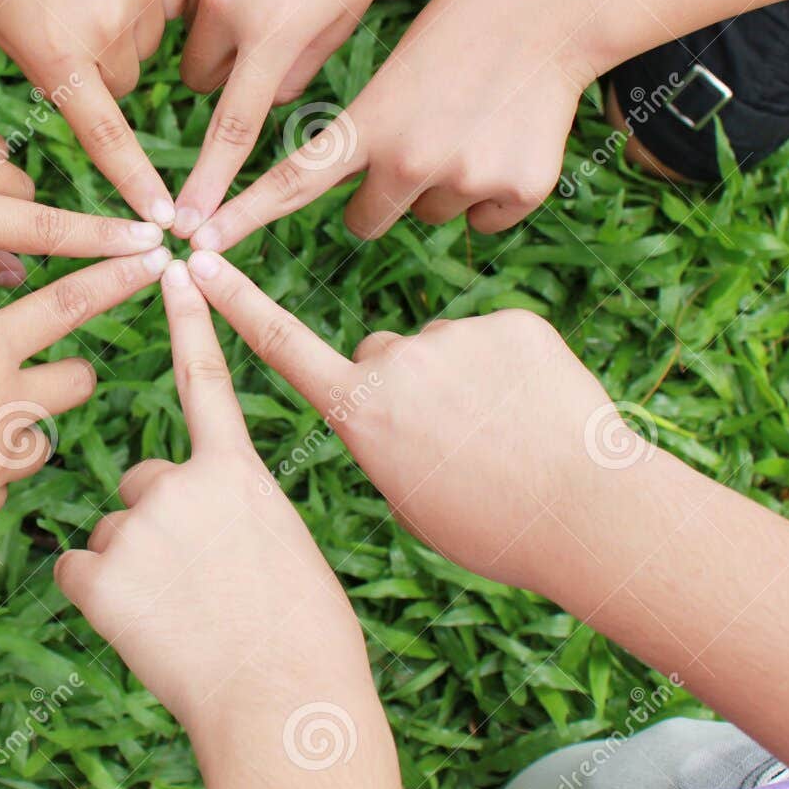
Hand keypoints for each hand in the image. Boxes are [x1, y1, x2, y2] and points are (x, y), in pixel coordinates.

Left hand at [0, 0, 183, 225]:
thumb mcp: (8, 26)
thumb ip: (54, 73)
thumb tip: (100, 104)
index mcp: (54, 52)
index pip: (104, 135)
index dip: (135, 181)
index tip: (164, 220)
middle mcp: (103, 28)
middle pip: (125, 83)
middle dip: (106, 67)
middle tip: (72, 21)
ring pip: (148, 45)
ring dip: (127, 29)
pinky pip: (171, 3)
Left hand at [55, 259, 398, 788]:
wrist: (282, 698)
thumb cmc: (303, 636)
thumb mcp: (282, 548)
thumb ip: (236, 511)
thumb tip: (203, 520)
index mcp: (237, 469)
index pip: (205, 378)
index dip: (190, 323)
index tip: (176, 270)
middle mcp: (180, 479)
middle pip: (143, 482)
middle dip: (158, 524)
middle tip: (199, 584)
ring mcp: (136, 522)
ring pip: (113, 533)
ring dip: (134, 570)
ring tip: (182, 617)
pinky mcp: (98, 571)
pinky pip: (78, 571)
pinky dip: (101, 600)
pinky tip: (143, 628)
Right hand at [167, 0, 423, 232]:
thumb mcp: (345, 15)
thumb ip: (296, 69)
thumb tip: (256, 101)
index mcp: (275, 29)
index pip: (231, 125)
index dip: (209, 180)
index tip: (186, 222)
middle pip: (196, 72)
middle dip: (221, 67)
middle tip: (262, 33)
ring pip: (183, 18)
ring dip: (210, 13)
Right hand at [186, 250, 633, 590]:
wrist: (589, 513)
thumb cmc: (493, 527)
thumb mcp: (408, 500)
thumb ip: (379, 439)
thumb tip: (387, 406)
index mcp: (359, 412)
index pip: (281, 344)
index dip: (237, 302)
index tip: (200, 262)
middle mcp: (395, 362)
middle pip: (379, 357)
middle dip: (403, 387)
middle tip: (455, 442)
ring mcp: (454, 335)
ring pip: (442, 350)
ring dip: (463, 382)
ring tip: (507, 436)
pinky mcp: (510, 320)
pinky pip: (494, 338)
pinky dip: (510, 371)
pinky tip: (536, 412)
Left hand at [190, 0, 594, 251]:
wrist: (549, 9)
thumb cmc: (458, 31)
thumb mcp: (389, 71)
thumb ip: (364, 132)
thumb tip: (356, 194)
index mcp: (369, 122)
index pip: (292, 182)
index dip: (244, 216)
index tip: (198, 243)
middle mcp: (412, 158)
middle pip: (366, 220)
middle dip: (380, 195)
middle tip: (414, 141)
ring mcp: (466, 177)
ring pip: (430, 215)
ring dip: (442, 185)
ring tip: (469, 122)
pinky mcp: (518, 190)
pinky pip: (484, 219)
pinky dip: (494, 191)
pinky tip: (507, 138)